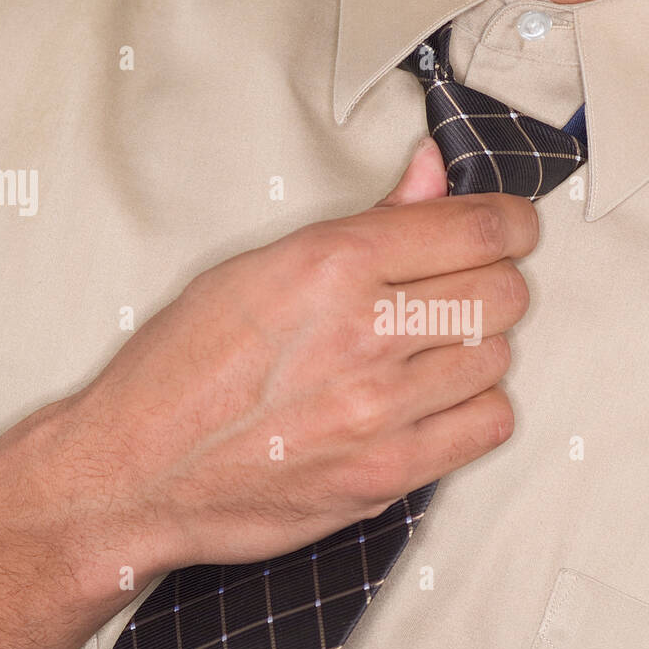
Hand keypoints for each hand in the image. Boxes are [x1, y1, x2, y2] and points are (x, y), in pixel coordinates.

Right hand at [0, 140, 536, 648]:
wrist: (135, 472)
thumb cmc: (183, 369)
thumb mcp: (258, 267)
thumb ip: (366, 222)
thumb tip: (432, 174)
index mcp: (329, 265)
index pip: (478, 229)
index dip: (512, 225)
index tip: (511, 230)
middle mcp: (361, 334)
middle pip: (504, 293)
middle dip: (492, 284)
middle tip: (459, 292)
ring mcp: (378, 411)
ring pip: (499, 358)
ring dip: (476, 349)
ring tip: (429, 352)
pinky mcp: (387, 474)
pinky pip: (488, 425)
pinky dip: (474, 409)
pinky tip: (435, 402)